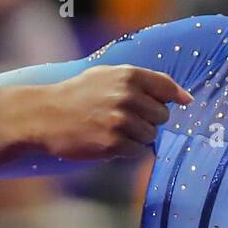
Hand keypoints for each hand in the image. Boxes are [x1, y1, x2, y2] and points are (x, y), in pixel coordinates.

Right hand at [27, 65, 193, 161]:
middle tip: (125, 119)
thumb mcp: (107, 75)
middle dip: (148, 120)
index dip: (175, 98)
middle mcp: (126, 96)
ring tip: (114, 130)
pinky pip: (138, 152)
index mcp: (128, 75)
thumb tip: (185, 97)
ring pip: (151, 135)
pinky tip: (109, 142)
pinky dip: (128, 150)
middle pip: (162, 115)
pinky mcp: (112, 143)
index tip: (179, 105)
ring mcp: (119, 120)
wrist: (43, 116)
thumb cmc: (78, 95)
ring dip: (137, 137)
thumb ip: (144, 81)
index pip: (167, 88)